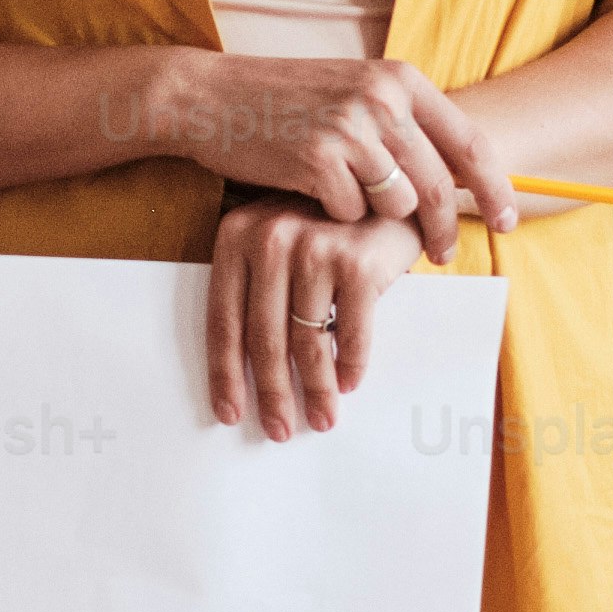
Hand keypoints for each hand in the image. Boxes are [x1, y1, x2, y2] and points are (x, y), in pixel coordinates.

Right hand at [163, 51, 514, 248]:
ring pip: (398, 203)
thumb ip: (402, 125)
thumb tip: (458, 177)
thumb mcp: (354, 94)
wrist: (211, 97)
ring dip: (380, 221)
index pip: (470, 141)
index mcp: (399, 79)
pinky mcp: (317, 160)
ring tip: (352, 211)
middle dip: (445, 228)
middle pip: (439, 183)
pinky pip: (350, 214)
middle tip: (443, 254)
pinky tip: (312, 197)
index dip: (496, 187)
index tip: (508, 219)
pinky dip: (336, 217)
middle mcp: (381, 98)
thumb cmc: (285, 102)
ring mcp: (350, 129)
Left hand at [204, 193, 431, 441]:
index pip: (222, 319)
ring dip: (314, 390)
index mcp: (237, 235)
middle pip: (263, 339)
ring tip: (320, 418)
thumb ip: (259, 285)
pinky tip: (348, 383)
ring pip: (307, 343)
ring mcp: (314, 249)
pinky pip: (350, 334)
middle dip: (271, 393)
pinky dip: (350, 365)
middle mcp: (270, 239)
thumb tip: (249, 368)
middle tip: (278, 429)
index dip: (225, 374)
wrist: (390, 182)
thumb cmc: (329, 219)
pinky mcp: (357, 262)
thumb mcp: (280, 237)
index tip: (230, 412)